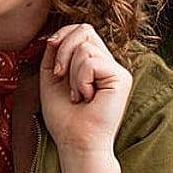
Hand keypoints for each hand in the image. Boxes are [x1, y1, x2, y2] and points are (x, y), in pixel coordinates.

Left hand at [39, 24, 131, 154]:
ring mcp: (117, 70)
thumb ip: (54, 54)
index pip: (82, 30)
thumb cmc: (64, 117)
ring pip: (85, 47)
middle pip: (85, 30)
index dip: (64, 34)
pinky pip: (91, 62)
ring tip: (78, 95)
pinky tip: (87, 97)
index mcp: (93, 62)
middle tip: (60, 76)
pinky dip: (81, 80)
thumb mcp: (51, 78)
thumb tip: (55, 36)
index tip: (50, 47)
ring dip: (72, 74)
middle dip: (63, 50)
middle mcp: (108, 63)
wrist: (75, 142)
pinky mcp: (122, 78)